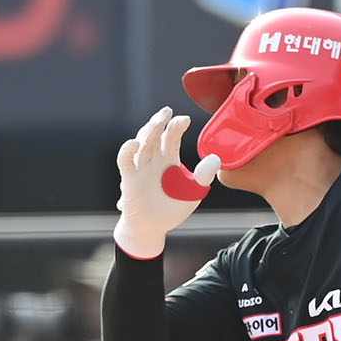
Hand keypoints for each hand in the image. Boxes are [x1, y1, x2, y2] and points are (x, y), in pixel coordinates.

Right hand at [113, 106, 219, 258]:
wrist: (153, 228)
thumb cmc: (172, 208)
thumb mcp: (193, 192)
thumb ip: (203, 176)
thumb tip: (215, 158)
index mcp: (168, 158)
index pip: (171, 136)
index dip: (176, 126)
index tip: (185, 120)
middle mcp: (153, 158)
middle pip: (155, 134)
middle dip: (160, 121)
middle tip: (168, 112)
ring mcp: (140, 167)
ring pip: (141, 142)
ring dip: (149, 131)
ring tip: (158, 122)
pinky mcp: (129, 178)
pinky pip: (125, 160)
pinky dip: (127, 150)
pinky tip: (135, 143)